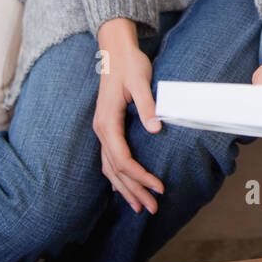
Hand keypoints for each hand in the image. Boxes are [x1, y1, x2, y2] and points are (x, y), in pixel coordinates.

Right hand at [92, 47, 164, 214]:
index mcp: (107, 122)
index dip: (141, 177)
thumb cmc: (130, 64)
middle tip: (152, 209)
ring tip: (140, 207)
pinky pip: (109, 160)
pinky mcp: (107, 128)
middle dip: (134, 191)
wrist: (116, 52)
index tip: (160, 188)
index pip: (123, 159)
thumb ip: (148, 105)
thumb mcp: (140, 81)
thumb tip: (156, 129)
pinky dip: (118, 177)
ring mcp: (102, 130)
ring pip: (110, 168)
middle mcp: (101, 130)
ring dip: (125, 189)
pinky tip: (126, 189)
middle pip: (116, 170)